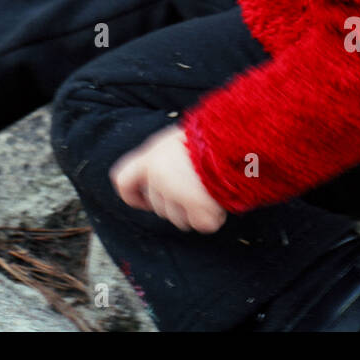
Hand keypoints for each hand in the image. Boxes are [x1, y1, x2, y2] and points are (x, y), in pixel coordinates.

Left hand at [109, 125, 227, 233]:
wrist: (236, 137)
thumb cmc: (211, 135)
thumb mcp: (179, 139)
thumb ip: (166, 159)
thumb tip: (168, 177)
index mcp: (151, 156)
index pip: (123, 181)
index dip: (133, 196)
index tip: (145, 201)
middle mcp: (158, 176)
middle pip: (158, 206)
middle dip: (176, 205)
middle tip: (197, 188)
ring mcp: (176, 194)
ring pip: (178, 220)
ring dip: (194, 211)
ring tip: (211, 187)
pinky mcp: (198, 209)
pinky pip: (202, 224)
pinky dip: (213, 216)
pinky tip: (220, 197)